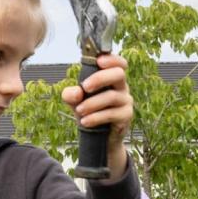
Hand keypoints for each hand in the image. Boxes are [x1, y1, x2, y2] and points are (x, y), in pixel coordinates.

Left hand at [61, 52, 132, 177]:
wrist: (100, 139)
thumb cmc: (90, 113)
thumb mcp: (76, 102)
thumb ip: (71, 95)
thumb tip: (76, 92)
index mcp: (112, 79)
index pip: (119, 63)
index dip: (112, 59)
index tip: (99, 61)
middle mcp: (122, 87)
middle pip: (118, 74)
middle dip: (100, 78)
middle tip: (85, 86)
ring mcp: (126, 102)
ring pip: (111, 96)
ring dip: (92, 103)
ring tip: (79, 111)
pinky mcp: (126, 116)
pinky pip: (111, 114)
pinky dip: (96, 117)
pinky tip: (85, 122)